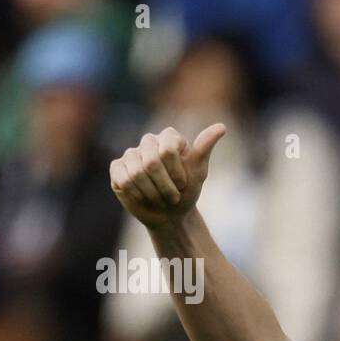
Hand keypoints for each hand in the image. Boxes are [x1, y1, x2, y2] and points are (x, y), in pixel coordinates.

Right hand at [109, 124, 225, 228]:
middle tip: (173, 197)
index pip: (168, 150)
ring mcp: (131, 153)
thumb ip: (205, 147)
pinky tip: (144, 197)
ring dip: (153, 193)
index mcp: (169, 137)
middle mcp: (148, 141)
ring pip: (137, 173)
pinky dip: (138, 194)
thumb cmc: (186, 191)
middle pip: (151, 163)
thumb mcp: (199, 171)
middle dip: (165, 186)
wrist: (171, 213)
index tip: (183, 184)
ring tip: (160, 199)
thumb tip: (221, 127)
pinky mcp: (118, 168)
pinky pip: (124, 180)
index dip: (176, 173)